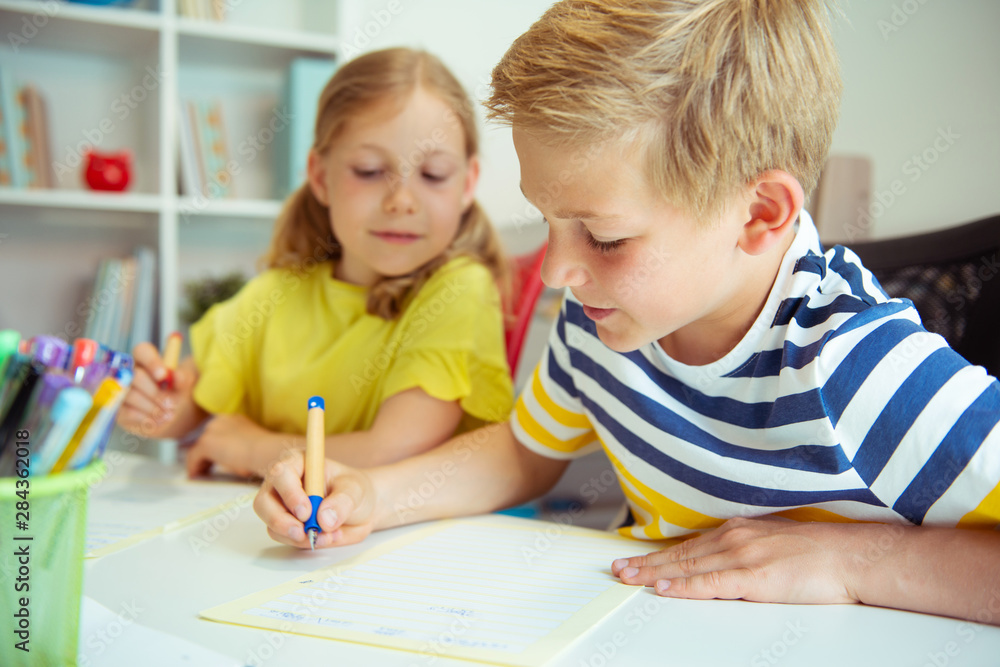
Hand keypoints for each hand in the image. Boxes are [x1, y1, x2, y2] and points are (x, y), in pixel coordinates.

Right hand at [117, 342, 198, 438]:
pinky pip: (128, 413)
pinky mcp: (120, 411)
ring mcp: (122, 392)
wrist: (174, 414)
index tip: (164, 375)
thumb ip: (183, 378)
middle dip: (155, 391)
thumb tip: (176, 375)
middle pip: (136, 376)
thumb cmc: (177, 392)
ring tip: (169, 414)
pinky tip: (157, 421)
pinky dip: (145, 418)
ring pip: (132, 395)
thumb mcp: (186, 384)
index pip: (142, 351)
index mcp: (145, 360)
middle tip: (171, 403)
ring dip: (153, 406)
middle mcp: (129, 373)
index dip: (152, 362)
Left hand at [185, 413, 287, 478]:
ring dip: (199, 460)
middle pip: (206, 438)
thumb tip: (231, 461)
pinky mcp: (206, 442)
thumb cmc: (264, 452)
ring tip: (201, 472)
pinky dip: (193, 466)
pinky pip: (194, 456)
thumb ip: (238, 447)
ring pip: (198, 447)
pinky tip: (196, 475)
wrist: (266, 451)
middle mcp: (221, 421)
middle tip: (206, 468)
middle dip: (205, 453)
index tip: (214, 458)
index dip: (215, 446)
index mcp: (234, 420)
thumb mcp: (250, 445)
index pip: (217, 432)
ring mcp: (212, 430)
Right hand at [253, 450, 375, 549]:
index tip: (306, 512)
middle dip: (281, 521)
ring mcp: (282, 506)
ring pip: (271, 524)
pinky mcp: (286, 526)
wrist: (361, 509)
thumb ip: (342, 502)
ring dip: (297, 536)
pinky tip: (326, 538)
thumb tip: (324, 519)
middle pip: (263, 502)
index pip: (280, 474)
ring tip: (327, 536)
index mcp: (298, 463)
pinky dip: (304, 543)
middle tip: (304, 532)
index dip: (290, 494)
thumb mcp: (355, 490)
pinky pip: (284, 538)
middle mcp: (284, 484)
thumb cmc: (354, 490)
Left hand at [611, 516, 873, 603]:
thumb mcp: (772, 544)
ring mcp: (742, 556)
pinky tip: (664, 590)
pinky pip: (710, 583)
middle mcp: (735, 538)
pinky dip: (684, 587)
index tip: (635, 559)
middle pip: (681, 555)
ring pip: (688, 567)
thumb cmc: (819, 553)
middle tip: (618, 570)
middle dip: (646, 563)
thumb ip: (745, 551)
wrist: (851, 555)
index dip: (659, 554)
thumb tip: (722, 564)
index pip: (689, 546)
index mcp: (739, 531)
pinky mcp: (754, 577)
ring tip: (629, 578)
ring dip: (655, 574)